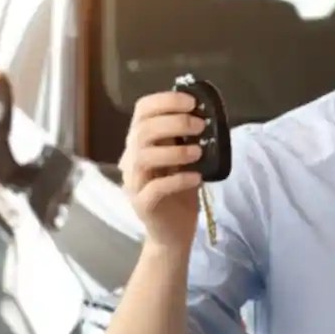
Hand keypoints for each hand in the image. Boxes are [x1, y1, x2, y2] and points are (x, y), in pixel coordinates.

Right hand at [119, 90, 207, 250]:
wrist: (173, 232)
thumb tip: (203, 114)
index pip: (142, 111)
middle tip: (200, 125)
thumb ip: (186, 139)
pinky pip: (154, 188)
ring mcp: (133, 182)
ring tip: (198, 153)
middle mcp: (131, 159)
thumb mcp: (184, 160)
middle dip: (173, 122)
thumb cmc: (180, 191)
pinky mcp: (142, 204)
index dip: (165, 101)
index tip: (191, 101)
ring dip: (173, 151)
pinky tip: (196, 178)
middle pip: (142, 131)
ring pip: (143, 158)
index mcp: (141, 142)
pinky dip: (178, 180)